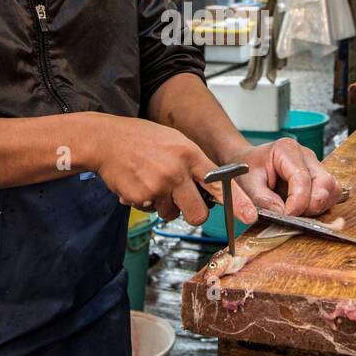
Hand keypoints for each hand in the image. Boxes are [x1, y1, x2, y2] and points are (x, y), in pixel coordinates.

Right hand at [86, 115, 257, 225]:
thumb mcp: (175, 141)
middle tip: (182, 203)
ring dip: (163, 205)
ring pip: (171, 214)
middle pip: (198, 213)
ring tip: (151, 181)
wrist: (105, 139)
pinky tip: (137, 182)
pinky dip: (144, 201)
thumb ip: (194, 164)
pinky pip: (150, 210)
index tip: (250, 216)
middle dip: (192, 214)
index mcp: (189, 154)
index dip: (237, 202)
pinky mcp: (140, 197)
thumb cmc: (141, 140)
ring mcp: (158, 185)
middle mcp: (177, 171)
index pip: (219, 183)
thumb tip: (211, 188)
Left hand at [226, 137, 339, 216]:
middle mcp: (306, 156)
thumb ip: (263, 199)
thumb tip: (282, 214)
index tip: (288, 215)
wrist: (248, 163)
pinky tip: (304, 209)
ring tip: (299, 212)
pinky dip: (322, 206)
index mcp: (287, 150)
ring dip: (320, 206)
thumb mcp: (248, 184)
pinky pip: (331, 194)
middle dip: (312, 204)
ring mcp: (315, 166)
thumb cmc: (248, 170)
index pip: (302, 178)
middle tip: (295, 215)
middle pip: (325, 181)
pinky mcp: (319, 178)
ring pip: (332, 188)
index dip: (298, 201)